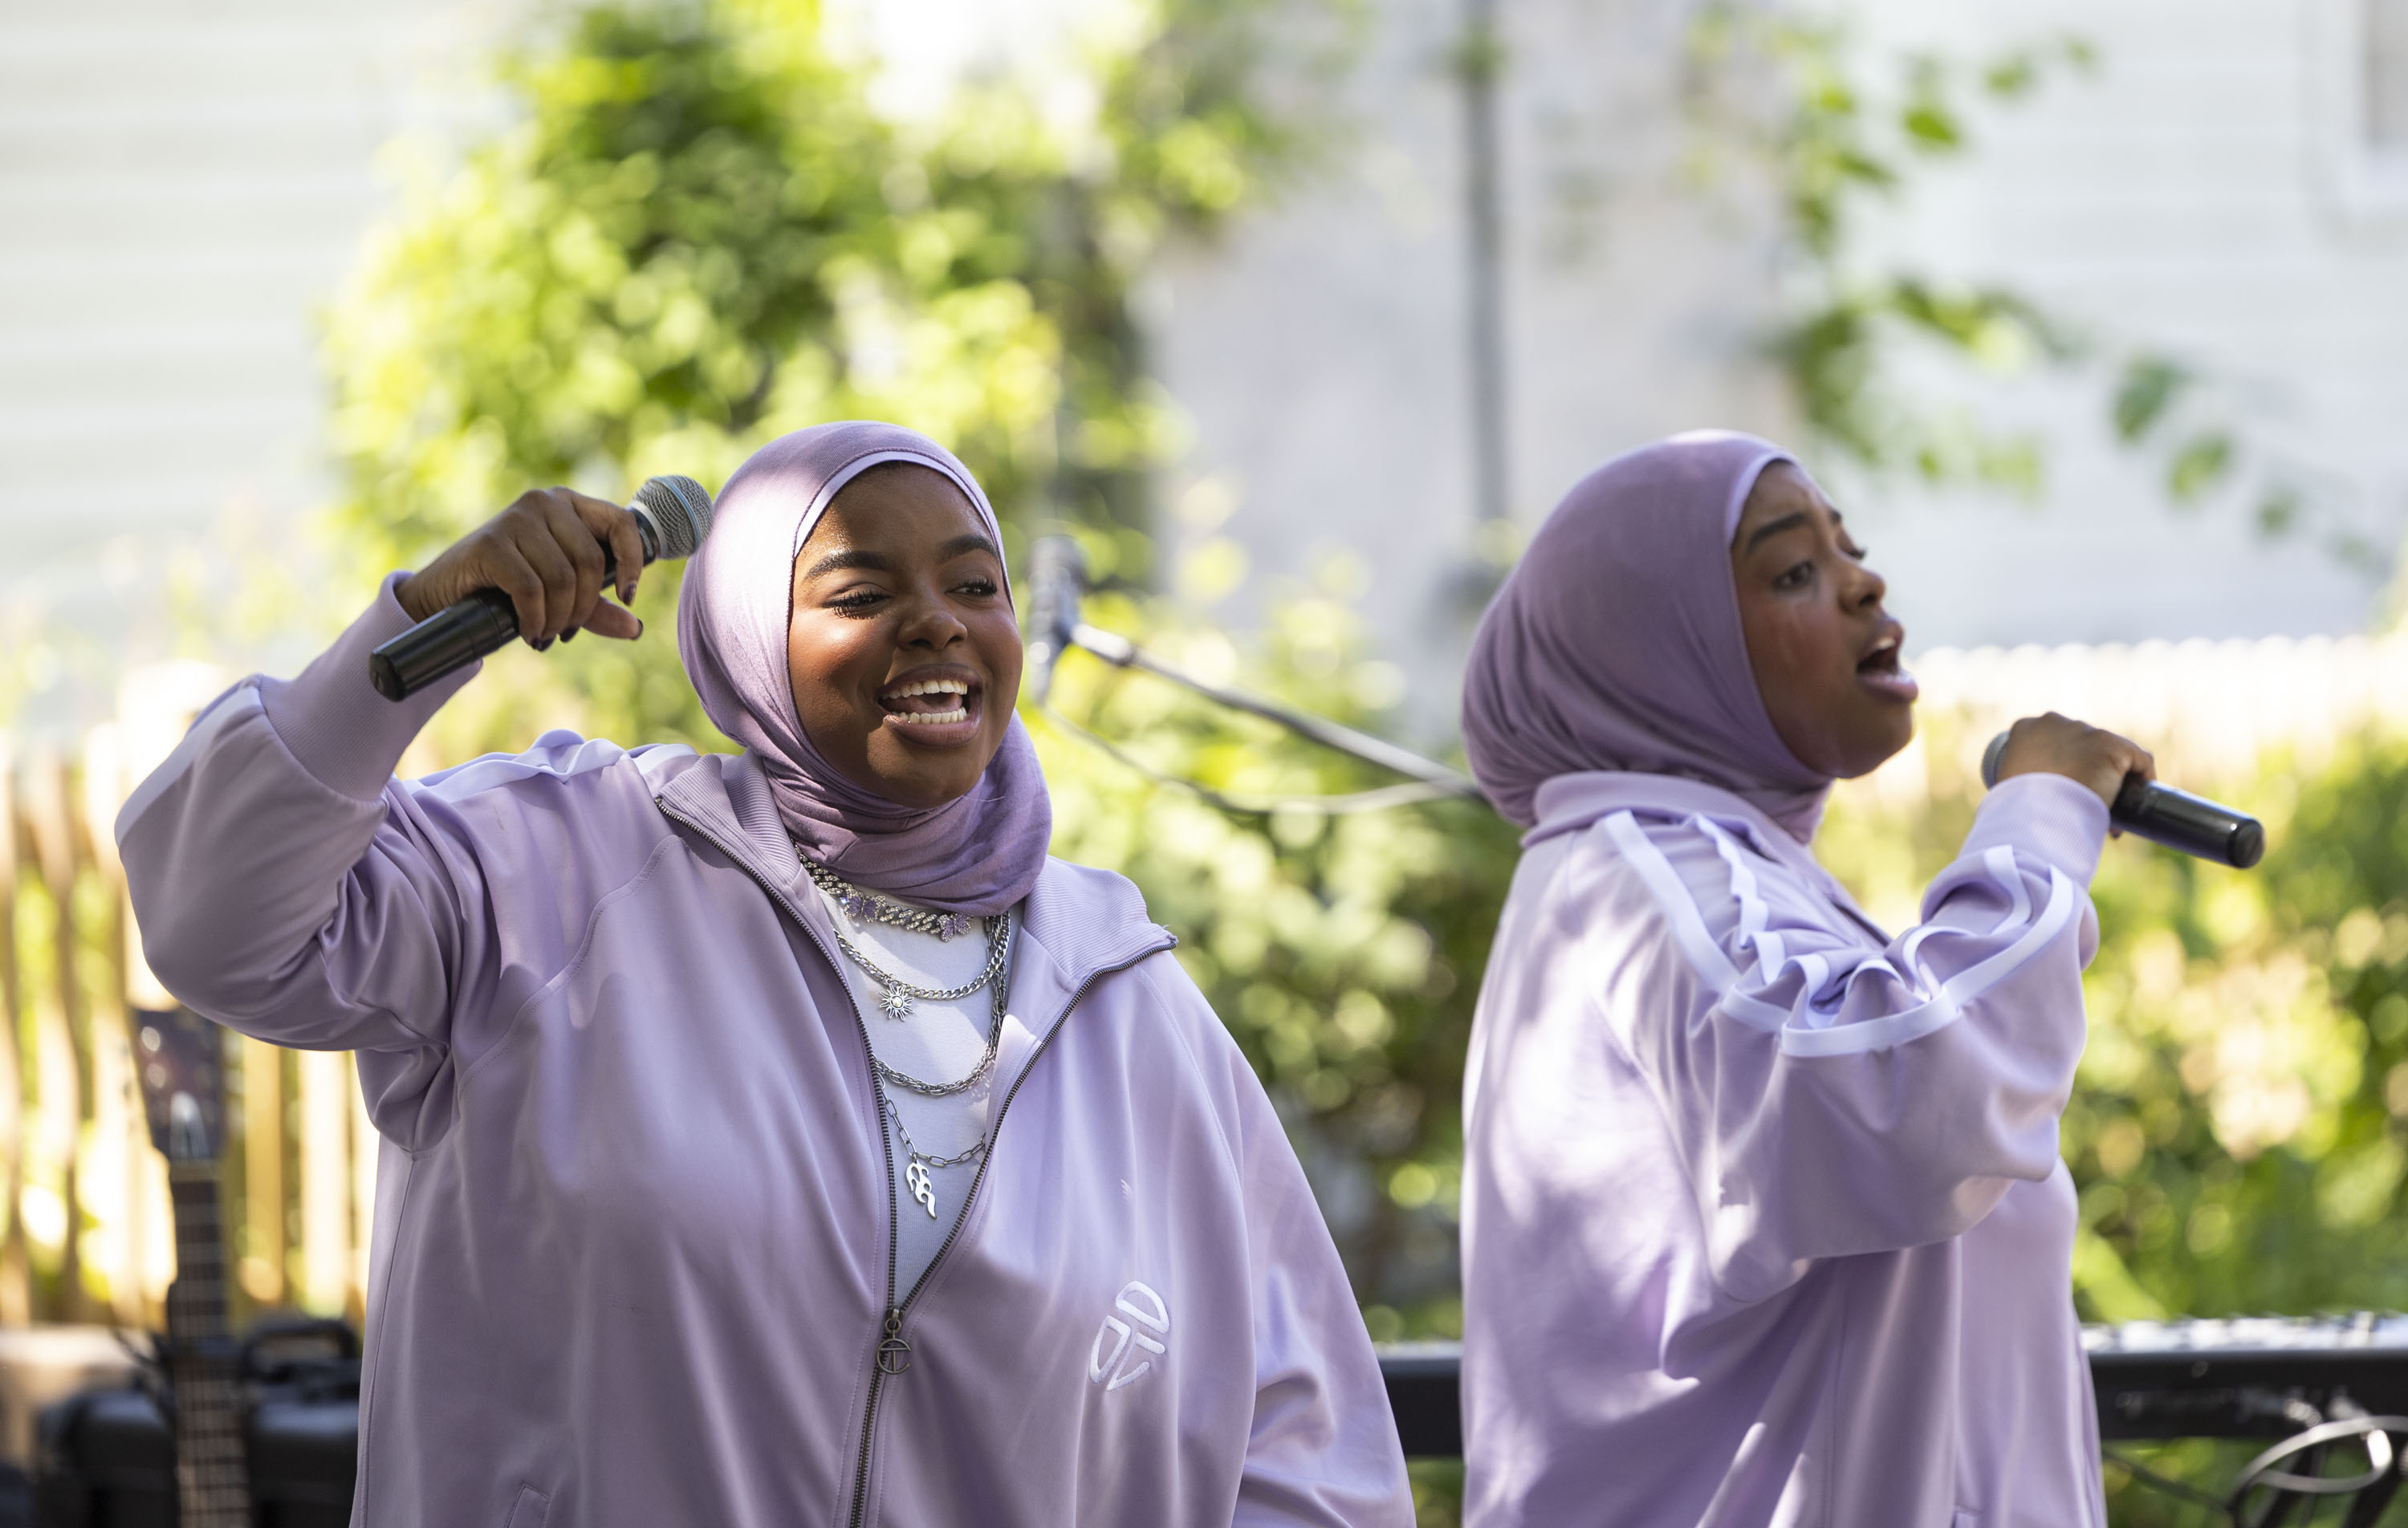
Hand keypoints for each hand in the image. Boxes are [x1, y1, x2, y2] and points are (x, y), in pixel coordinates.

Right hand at [394, 489, 645, 645]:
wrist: (445, 594)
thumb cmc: (508, 590)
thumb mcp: (561, 598)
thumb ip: (597, 609)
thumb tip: (635, 628)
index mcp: (570, 505)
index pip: (621, 522)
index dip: (632, 562)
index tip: (628, 596)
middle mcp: (545, 502)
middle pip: (590, 561)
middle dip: (583, 608)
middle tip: (565, 632)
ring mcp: (516, 518)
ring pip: (562, 579)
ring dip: (558, 619)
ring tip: (545, 635)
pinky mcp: (490, 542)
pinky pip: (531, 589)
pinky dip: (536, 620)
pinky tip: (530, 632)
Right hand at [1990, 712, 2154, 811]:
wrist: (2033, 815)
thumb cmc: (2014, 811)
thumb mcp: (2006, 789)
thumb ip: (2017, 785)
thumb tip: (2025, 806)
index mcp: (2025, 728)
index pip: (2054, 742)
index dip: (2063, 767)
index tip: (2065, 793)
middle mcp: (2055, 721)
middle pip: (2084, 745)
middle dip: (2088, 771)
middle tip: (2085, 805)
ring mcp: (2086, 731)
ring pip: (2110, 753)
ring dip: (2112, 779)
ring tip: (2108, 812)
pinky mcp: (2113, 746)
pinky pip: (2139, 761)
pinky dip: (2142, 780)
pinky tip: (2136, 805)